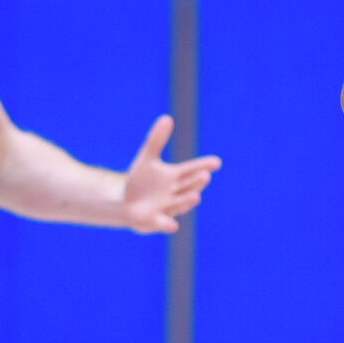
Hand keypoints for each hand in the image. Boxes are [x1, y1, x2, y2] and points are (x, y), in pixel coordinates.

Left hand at [123, 115, 221, 233]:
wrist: (127, 204)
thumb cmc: (142, 181)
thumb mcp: (147, 158)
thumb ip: (157, 140)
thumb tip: (166, 117)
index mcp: (176, 177)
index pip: (192, 169)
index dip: (203, 166)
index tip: (216, 162)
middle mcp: (175, 193)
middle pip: (189, 187)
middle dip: (196, 183)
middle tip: (205, 176)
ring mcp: (167, 208)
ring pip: (180, 204)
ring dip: (188, 201)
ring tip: (196, 196)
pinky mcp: (155, 221)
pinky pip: (163, 223)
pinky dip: (167, 224)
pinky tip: (172, 225)